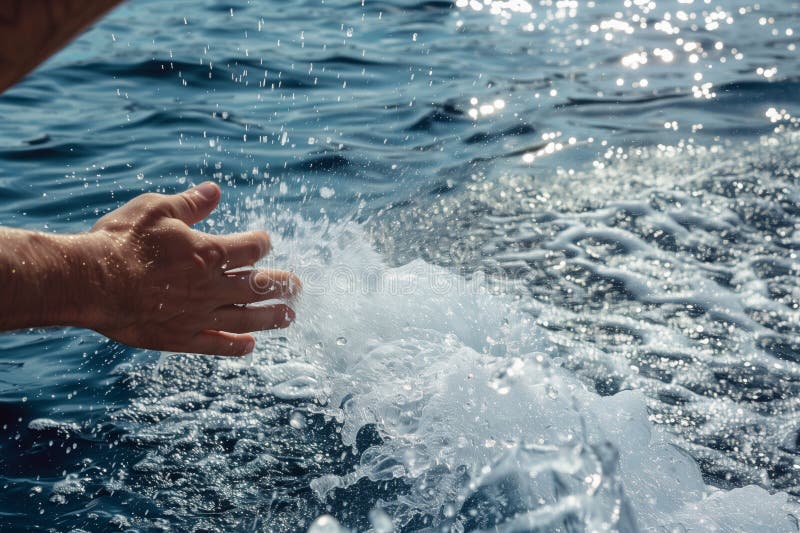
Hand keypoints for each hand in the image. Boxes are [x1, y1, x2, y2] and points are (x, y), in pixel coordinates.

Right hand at [81, 182, 298, 355]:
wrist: (90, 283)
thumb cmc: (121, 242)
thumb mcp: (155, 209)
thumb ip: (189, 203)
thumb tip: (215, 190)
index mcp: (208, 252)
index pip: (251, 248)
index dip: (262, 243)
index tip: (265, 241)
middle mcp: (211, 286)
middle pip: (258, 285)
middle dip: (281, 284)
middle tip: (298, 286)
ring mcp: (198, 315)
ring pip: (245, 317)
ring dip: (270, 317)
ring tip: (289, 316)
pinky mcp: (180, 338)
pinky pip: (216, 345)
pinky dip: (236, 346)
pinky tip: (250, 345)